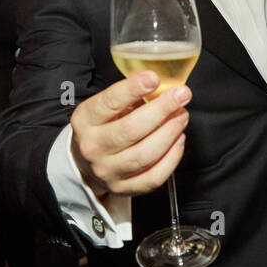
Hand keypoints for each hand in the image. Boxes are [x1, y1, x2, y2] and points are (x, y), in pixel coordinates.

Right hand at [70, 71, 189, 196]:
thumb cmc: (100, 128)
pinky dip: (172, 158)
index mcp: (85, 121)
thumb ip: (127, 94)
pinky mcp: (123, 188)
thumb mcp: (104, 106)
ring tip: (181, 116)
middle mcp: (93, 147)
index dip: (132, 89)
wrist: (84, 164)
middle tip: (181, 96)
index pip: (109, 103)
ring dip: (170, 133)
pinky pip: (154, 177)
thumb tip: (155, 81)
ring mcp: (108, 171)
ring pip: (145, 155)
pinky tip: (179, 140)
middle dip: (162, 110)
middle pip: (131, 130)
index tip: (153, 78)